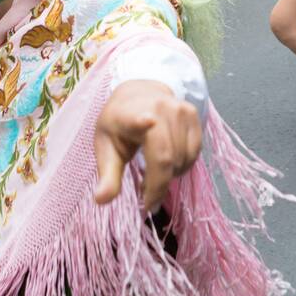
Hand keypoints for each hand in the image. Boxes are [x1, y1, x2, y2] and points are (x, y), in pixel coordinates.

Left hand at [94, 80, 201, 212]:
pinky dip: (182, 167)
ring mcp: (179, 109)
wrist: (139, 94)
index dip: (142, 121)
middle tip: (148, 200)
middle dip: (158, 186)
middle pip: (165, 157)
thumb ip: (107, 176)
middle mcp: (158, 108)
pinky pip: (193, 154)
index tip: (148, 121)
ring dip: (170, 176)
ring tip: (154, 175)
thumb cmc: (119, 125)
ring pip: (182, 159)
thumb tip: (101, 200)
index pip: (138, 118)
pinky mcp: (194, 114)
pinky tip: (168, 163)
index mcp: (129, 115)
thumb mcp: (106, 148)